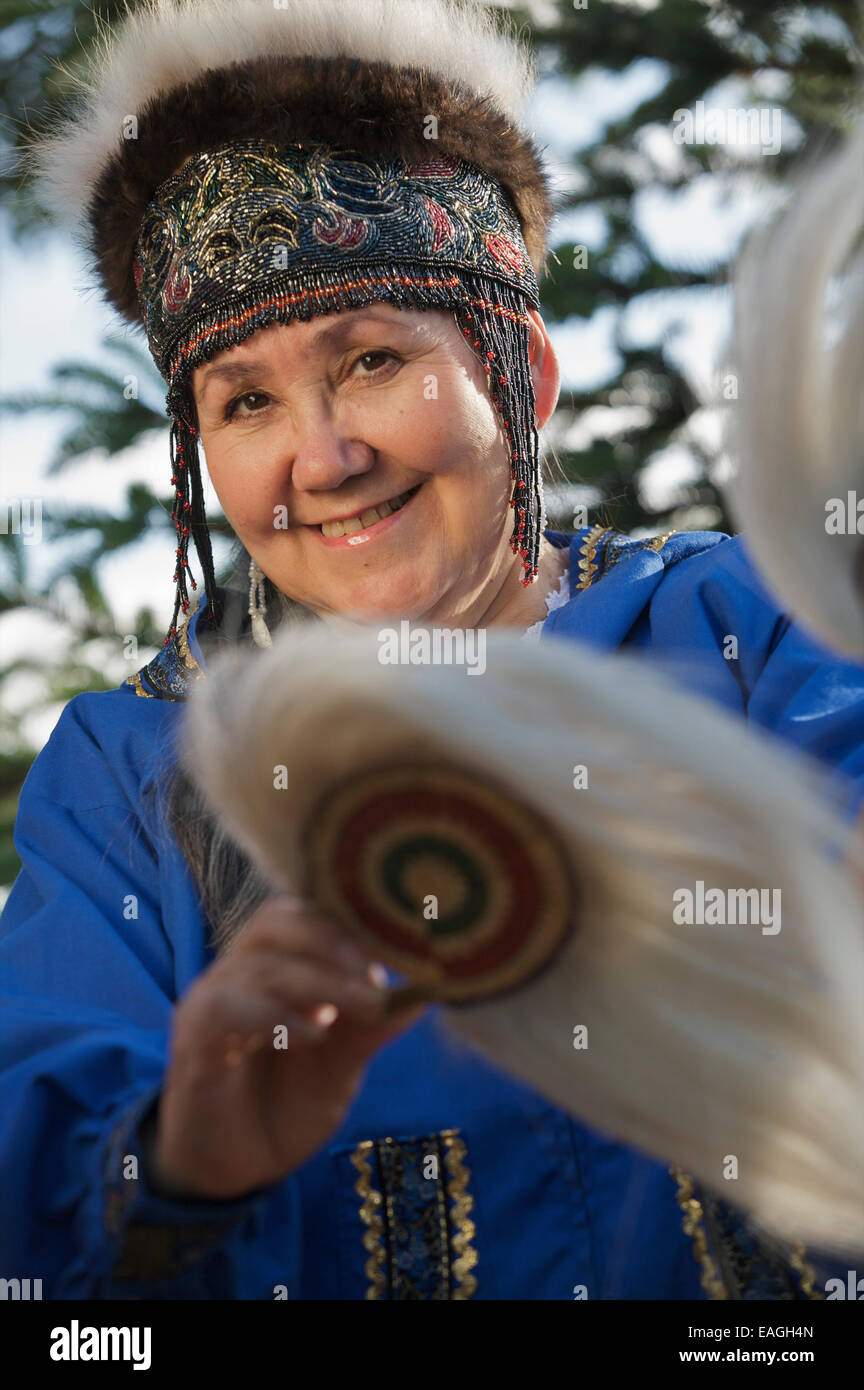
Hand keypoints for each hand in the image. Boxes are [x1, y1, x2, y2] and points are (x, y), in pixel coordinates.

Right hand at [151, 895, 424, 1198]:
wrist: (233, 1172)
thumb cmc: (283, 1107)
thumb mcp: (338, 1067)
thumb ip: (369, 1029)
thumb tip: (423, 995)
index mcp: (272, 968)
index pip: (302, 914)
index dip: (348, 923)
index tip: (396, 947)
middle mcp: (237, 974)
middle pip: (277, 923)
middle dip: (333, 942)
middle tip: (376, 976)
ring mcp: (211, 1003)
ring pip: (259, 964)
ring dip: (319, 980)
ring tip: (364, 1006)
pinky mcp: (193, 1041)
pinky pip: (225, 1008)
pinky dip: (275, 1015)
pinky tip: (313, 1033)